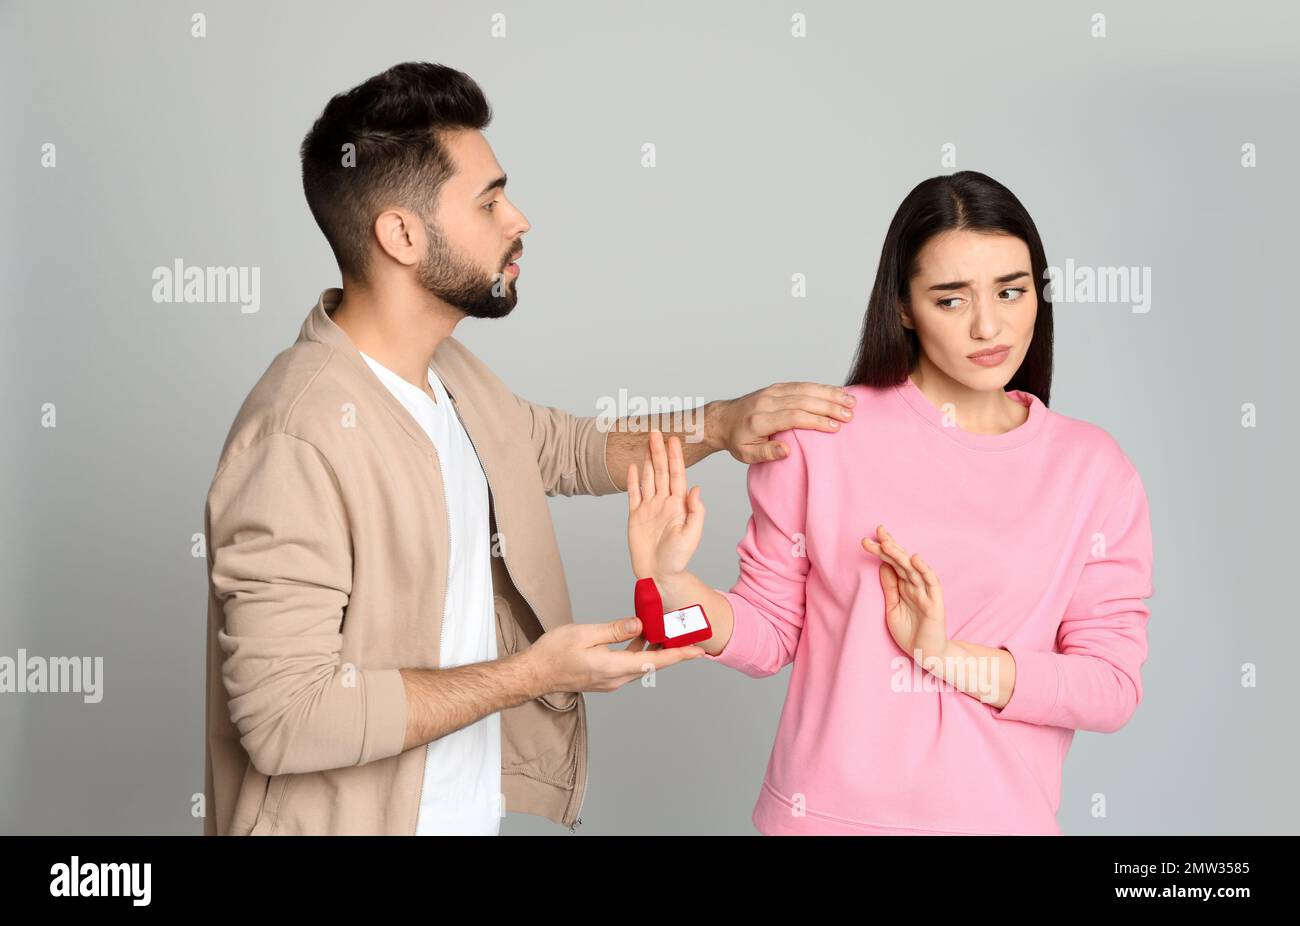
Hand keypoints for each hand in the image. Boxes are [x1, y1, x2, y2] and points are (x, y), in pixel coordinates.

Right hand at [522, 618, 703, 693]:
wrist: (534, 674)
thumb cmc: (553, 653)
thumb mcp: (585, 634)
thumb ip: (615, 630)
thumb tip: (640, 624)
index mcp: (613, 667)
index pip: (655, 661)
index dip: (679, 655)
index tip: (699, 651)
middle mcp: (616, 679)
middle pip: (653, 664)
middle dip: (673, 650)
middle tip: (689, 635)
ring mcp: (610, 681)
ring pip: (642, 664)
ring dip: (656, 649)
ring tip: (668, 631)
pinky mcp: (604, 678)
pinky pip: (629, 665)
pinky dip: (640, 651)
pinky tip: (640, 636)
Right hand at [627, 430, 704, 580]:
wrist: (659, 574)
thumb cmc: (677, 558)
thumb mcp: (692, 535)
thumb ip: (695, 512)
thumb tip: (695, 488)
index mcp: (677, 505)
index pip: (676, 475)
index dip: (675, 457)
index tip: (674, 439)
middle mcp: (663, 502)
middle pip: (660, 471)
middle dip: (658, 451)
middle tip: (656, 431)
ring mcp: (648, 508)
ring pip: (647, 478)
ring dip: (647, 460)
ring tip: (646, 443)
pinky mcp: (635, 516)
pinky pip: (633, 494)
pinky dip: (632, 479)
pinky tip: (633, 466)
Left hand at [708, 382, 854, 462]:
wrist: (722, 420)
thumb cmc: (737, 440)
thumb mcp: (746, 454)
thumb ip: (766, 452)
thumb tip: (787, 451)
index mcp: (760, 420)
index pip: (793, 417)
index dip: (815, 421)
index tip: (835, 428)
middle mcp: (767, 402)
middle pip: (803, 400)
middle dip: (829, 406)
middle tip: (850, 414)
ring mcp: (772, 392)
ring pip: (805, 389)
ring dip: (829, 394)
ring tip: (850, 401)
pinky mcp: (777, 387)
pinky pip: (802, 385)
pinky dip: (821, 387)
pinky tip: (837, 392)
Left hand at [861, 524, 948, 665]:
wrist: (926, 655)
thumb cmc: (910, 632)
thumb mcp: (892, 608)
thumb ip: (890, 588)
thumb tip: (882, 566)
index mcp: (903, 586)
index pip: (892, 563)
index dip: (882, 551)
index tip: (867, 540)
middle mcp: (915, 586)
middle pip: (901, 561)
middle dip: (889, 546)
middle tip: (876, 532)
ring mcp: (925, 593)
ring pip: (913, 569)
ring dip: (901, 555)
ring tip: (888, 542)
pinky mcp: (935, 603)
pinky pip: (931, 583)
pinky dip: (924, 570)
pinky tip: (915, 558)